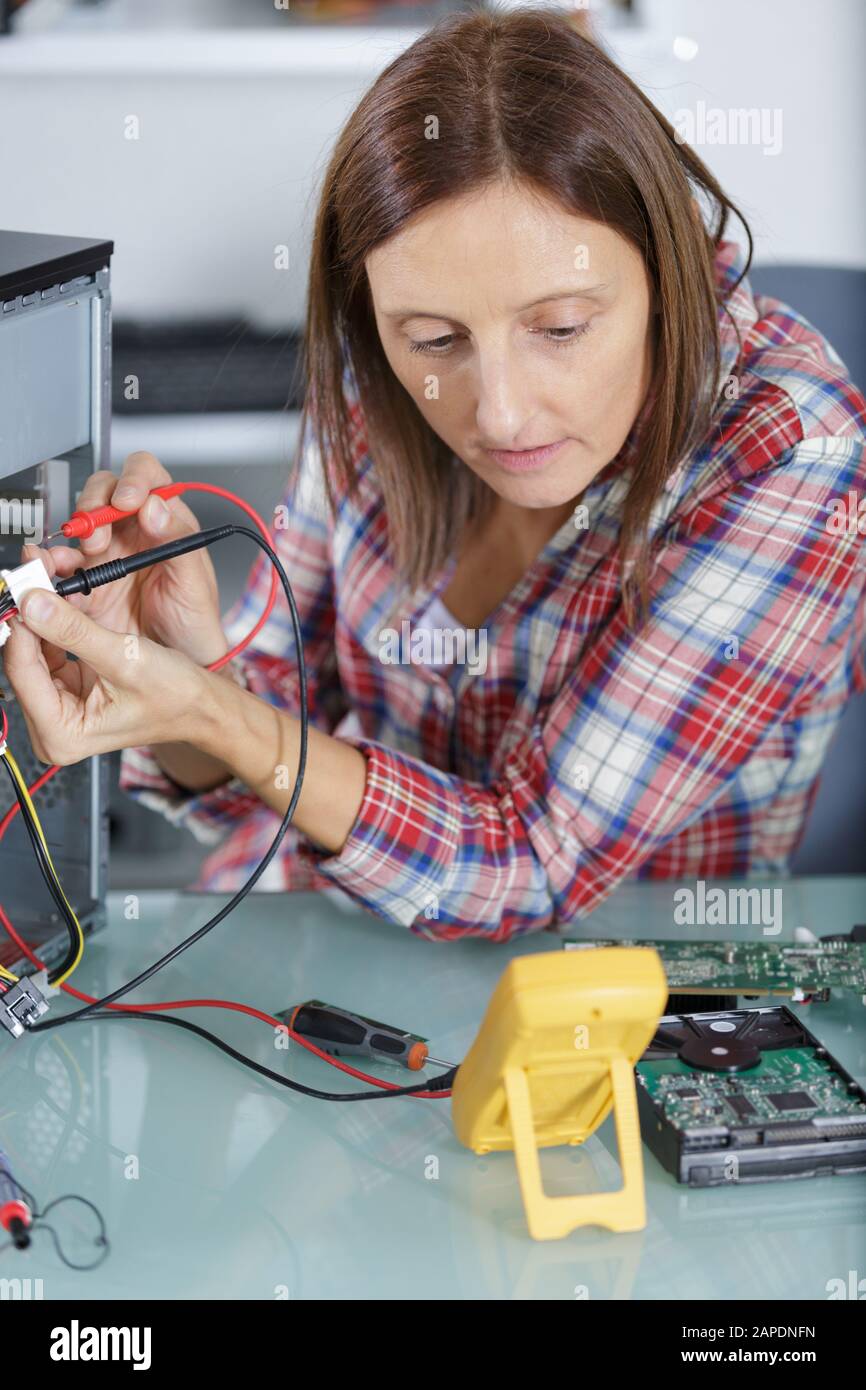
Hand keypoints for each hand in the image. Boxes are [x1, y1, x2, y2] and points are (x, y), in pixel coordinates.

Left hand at [3, 587, 215, 764]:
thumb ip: (73, 630)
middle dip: (29, 616)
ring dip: (38, 616)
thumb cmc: (175, 697)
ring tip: (44, 582)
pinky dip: (52, 624)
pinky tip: (57, 602)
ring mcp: (59, 709)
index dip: (22, 622)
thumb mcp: (124, 657)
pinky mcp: (67, 691)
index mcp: (62, 734)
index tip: (24, 584)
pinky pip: (46, 652)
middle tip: (33, 576)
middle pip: (22, 661)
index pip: (22, 670)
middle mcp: (54, 727)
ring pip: (32, 653)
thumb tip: (33, 604)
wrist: (201, 703)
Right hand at [38, 451, 227, 667]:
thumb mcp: (196, 583)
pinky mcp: (87, 584)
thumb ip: (177, 541)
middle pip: (104, 493)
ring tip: (82, 553)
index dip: (134, 478)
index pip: (147, 477)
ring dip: (75, 532)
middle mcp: (133, 532)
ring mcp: (107, 555)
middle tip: (100, 532)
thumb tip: (154, 505)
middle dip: (96, 505)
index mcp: (166, 522)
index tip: (128, 499)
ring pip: (81, 524)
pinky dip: (55, 564)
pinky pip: (64, 565)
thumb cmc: (196, 623)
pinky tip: (60, 571)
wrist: (179, 664)